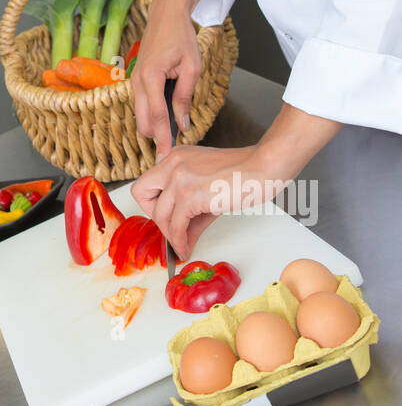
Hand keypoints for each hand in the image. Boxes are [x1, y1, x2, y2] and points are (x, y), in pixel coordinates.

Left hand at [130, 144, 288, 260]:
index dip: (153, 203)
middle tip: (172, 230)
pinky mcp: (190, 194)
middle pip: (141, 193)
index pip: (146, 182)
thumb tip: (181, 239)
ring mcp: (179, 178)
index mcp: (175, 157)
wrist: (264, 168)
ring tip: (182, 245)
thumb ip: (190, 211)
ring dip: (170, 235)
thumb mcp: (207, 188)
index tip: (167, 217)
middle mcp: (173, 164)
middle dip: (155, 216)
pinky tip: (187, 248)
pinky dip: (179, 241)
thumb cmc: (242, 175)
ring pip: (159, 214)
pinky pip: (176, 226)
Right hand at [131, 0, 202, 156]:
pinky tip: (166, 118)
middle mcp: (137, 81)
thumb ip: (184, 96)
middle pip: (142, 120)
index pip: (156, 116)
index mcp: (151, 77)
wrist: (166, 16)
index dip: (162, 138)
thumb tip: (182, 122)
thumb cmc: (180, 37)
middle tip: (170, 150)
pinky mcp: (136, 79)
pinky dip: (151, 114)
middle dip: (154, 136)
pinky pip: (142, 104)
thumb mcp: (191, 67)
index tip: (166, 155)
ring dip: (153, 125)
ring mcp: (134, 80)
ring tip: (172, 135)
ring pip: (140, 114)